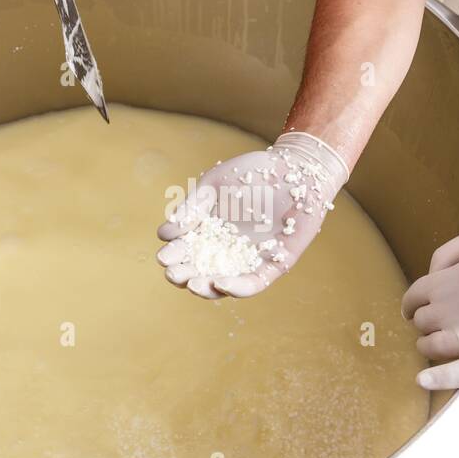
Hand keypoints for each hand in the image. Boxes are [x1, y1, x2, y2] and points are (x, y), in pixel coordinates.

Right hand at [156, 132, 349, 298]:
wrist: (295, 170)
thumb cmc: (253, 173)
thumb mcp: (214, 185)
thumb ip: (191, 207)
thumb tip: (165, 234)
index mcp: (209, 232)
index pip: (186, 250)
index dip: (174, 256)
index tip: (163, 256)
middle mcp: (228, 251)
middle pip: (200, 271)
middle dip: (184, 276)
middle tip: (172, 274)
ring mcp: (250, 260)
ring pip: (223, 284)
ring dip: (206, 288)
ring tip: (192, 284)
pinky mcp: (274, 265)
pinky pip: (253, 283)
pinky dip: (237, 287)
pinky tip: (220, 282)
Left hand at [401, 225, 458, 389]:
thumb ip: (448, 253)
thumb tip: (428, 277)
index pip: (416, 294)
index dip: (412, 303)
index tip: (415, 310)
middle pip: (423, 320)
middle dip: (425, 322)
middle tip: (439, 324)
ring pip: (432, 346)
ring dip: (430, 346)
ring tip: (439, 346)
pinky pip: (458, 374)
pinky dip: (437, 379)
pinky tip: (422, 381)